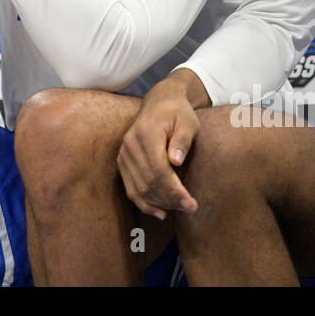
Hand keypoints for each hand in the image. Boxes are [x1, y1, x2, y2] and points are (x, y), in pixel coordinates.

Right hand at [118, 75, 201, 219]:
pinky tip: (160, 212)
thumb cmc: (178, 113)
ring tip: (179, 209)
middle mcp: (130, 144)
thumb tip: (176, 162)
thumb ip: (182, 140)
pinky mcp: (122, 161)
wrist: (159, 103)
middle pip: (148, 182)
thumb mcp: (188, 122)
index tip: (191, 203)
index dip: (175, 190)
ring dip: (159, 203)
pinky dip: (144, 203)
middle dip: (170, 200)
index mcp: (146, 133)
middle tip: (190, 208)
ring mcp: (124, 153)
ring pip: (138, 188)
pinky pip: (130, 187)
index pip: (159, 170)